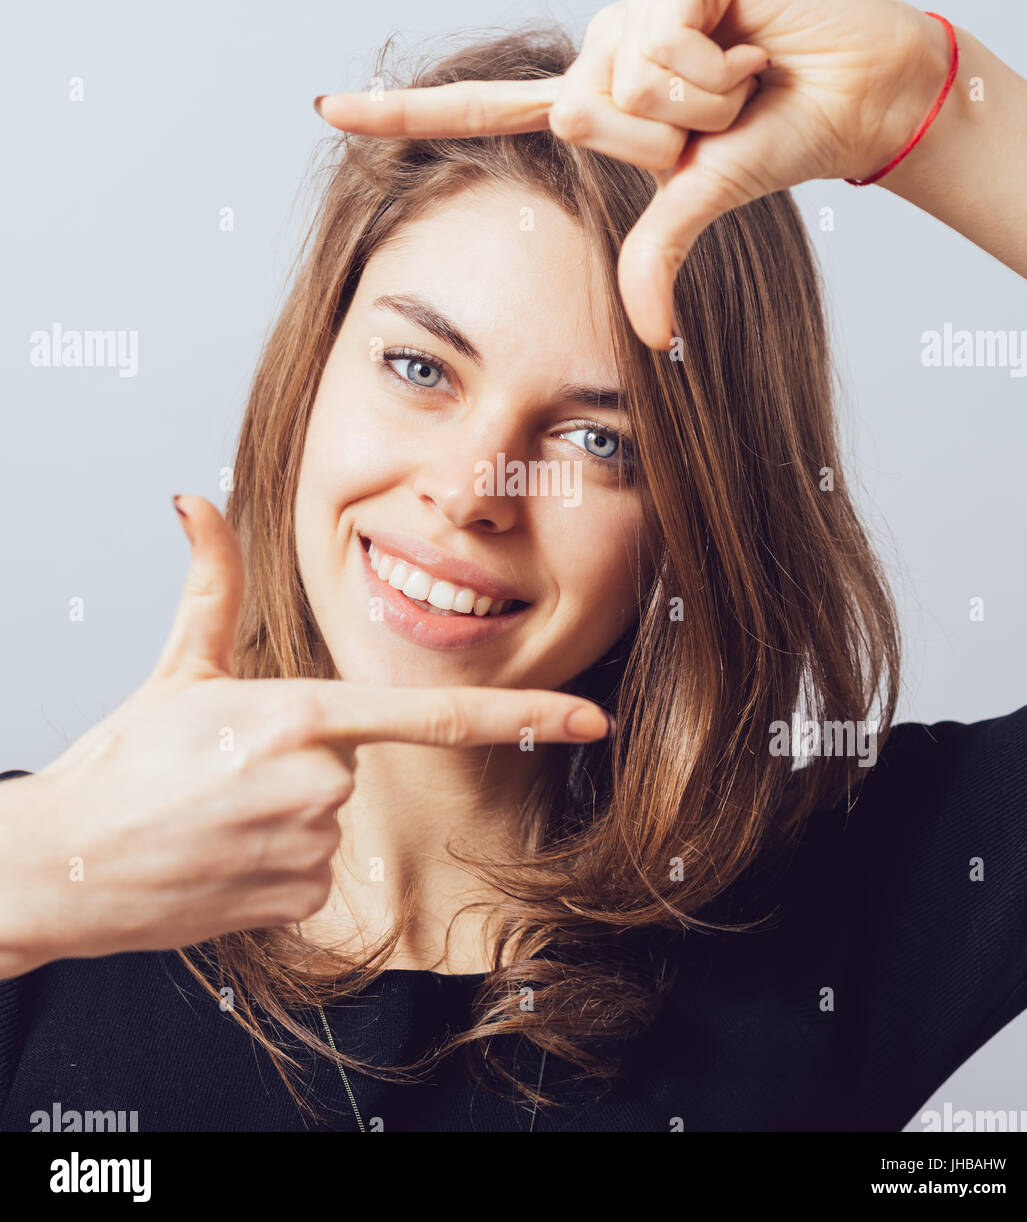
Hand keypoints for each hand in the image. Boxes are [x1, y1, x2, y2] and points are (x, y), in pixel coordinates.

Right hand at [0, 497, 608, 974]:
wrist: (60, 863)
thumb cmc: (120, 764)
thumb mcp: (178, 667)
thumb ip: (210, 582)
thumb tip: (195, 501)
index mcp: (301, 715)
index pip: (436, 716)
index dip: (525, 715)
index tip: (589, 717)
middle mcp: (318, 783)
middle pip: (354, 763)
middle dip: (306, 760)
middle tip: (227, 770)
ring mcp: (310, 849)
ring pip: (333, 821)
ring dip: (287, 815)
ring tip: (214, 813)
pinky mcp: (295, 903)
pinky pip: (313, 874)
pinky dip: (276, 864)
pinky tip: (221, 854)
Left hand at [314, 0, 949, 348]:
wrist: (862, 97)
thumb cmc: (780, 144)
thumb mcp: (703, 204)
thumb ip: (658, 252)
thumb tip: (653, 337)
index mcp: (595, 103)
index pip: (483, 112)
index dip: (407, 116)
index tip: (328, 110)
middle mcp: (605, 45)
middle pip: (579, 114)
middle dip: (664, 141)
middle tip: (722, 122)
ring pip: (623, 78)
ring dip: (700, 105)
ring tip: (745, 83)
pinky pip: (667, 35)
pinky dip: (720, 68)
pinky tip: (756, 44)